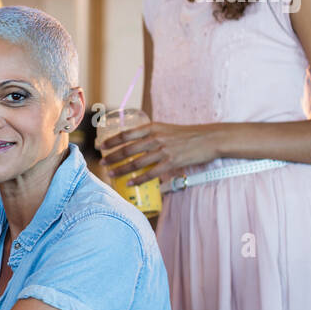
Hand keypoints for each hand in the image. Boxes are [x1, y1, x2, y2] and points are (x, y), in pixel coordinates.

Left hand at [99, 121, 219, 186]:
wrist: (210, 138)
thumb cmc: (187, 135)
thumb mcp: (166, 129)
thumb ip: (151, 135)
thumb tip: (136, 145)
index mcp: (153, 127)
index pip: (126, 134)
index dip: (111, 141)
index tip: (100, 146)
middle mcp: (156, 137)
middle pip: (128, 149)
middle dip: (112, 156)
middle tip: (101, 163)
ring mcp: (164, 150)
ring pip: (136, 162)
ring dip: (121, 169)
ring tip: (110, 174)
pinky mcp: (172, 162)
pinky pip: (151, 173)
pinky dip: (139, 179)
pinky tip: (130, 183)